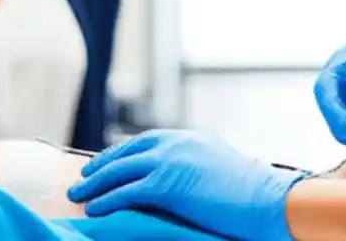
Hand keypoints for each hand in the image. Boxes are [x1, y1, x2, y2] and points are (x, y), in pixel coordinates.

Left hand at [67, 129, 303, 240]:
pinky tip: (94, 208)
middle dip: (103, 163)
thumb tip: (181, 182)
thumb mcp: (222, 169)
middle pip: (128, 151)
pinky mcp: (167, 183)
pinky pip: (127, 191)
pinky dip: (107, 199)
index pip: (147, 141)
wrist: (267, 201)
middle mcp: (178, 142)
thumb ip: (198, 167)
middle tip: (84, 174)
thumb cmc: (253, 195)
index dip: (123, 152)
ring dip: (95, 182)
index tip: (107, 161)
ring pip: (121, 169)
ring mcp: (172, 160)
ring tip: (77, 192)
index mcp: (192, 137)